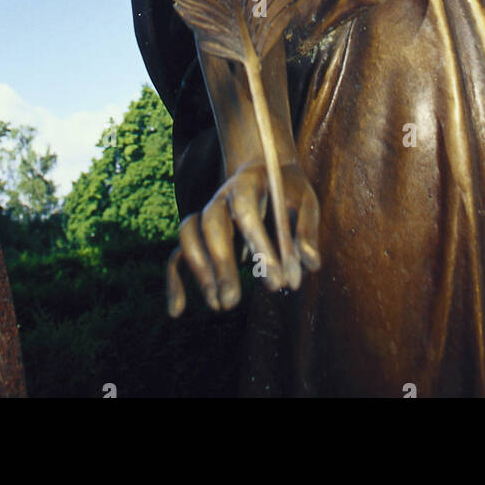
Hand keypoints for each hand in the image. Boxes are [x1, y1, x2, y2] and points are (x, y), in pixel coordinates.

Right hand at [165, 160, 320, 316]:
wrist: (266, 173)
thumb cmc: (289, 191)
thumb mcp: (307, 201)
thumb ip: (307, 229)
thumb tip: (309, 265)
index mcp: (246, 182)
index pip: (246, 210)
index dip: (259, 245)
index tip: (276, 282)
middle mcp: (220, 198)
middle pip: (211, 224)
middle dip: (222, 263)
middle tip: (235, 301)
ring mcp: (205, 215)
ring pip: (188, 236)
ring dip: (200, 271)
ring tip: (219, 305)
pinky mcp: (199, 236)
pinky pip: (178, 255)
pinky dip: (174, 281)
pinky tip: (176, 311)